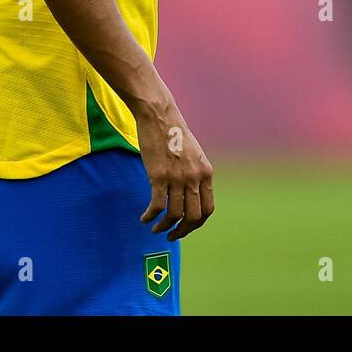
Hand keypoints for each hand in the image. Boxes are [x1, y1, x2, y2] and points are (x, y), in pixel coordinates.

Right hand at [135, 97, 214, 241]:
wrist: (159, 115)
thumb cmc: (172, 133)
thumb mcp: (193, 154)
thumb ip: (195, 173)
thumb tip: (189, 195)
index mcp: (206, 173)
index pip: (207, 209)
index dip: (197, 223)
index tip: (186, 227)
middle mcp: (194, 177)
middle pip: (194, 217)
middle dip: (182, 231)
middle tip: (171, 236)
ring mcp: (178, 177)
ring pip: (174, 214)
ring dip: (164, 227)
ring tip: (155, 228)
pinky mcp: (159, 176)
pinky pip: (157, 206)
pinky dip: (150, 216)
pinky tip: (144, 218)